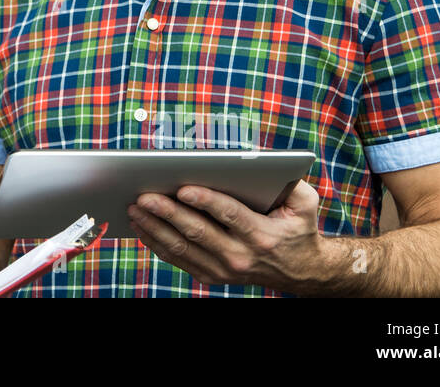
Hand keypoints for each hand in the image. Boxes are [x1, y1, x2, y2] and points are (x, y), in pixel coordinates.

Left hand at [126, 180, 327, 291]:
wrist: (302, 272)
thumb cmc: (299, 230)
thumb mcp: (305, 205)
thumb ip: (293, 184)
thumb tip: (270, 163)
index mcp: (261, 235)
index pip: (229, 215)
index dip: (205, 201)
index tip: (182, 188)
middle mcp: (240, 256)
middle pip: (197, 232)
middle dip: (167, 212)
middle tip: (143, 196)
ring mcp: (224, 270)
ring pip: (182, 248)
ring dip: (154, 227)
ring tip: (134, 208)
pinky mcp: (212, 276)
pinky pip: (178, 259)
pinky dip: (156, 243)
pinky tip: (141, 226)